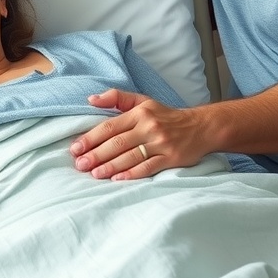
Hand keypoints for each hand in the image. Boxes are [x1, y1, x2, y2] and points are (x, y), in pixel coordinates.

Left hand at [68, 89, 207, 180]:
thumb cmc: (165, 116)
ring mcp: (161, 143)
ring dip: (110, 166)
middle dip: (96, 155)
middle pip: (117, 143)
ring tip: (94, 173)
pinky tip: (117, 179)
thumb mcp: (143, 101)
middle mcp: (149, 127)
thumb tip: (90, 100)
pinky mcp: (171, 158)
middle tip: (80, 164)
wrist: (201, 127)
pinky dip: (132, 174)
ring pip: (131, 156)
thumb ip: (116, 98)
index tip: (75, 148)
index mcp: (139, 113)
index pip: (110, 126)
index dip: (91, 138)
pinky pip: (148, 167)